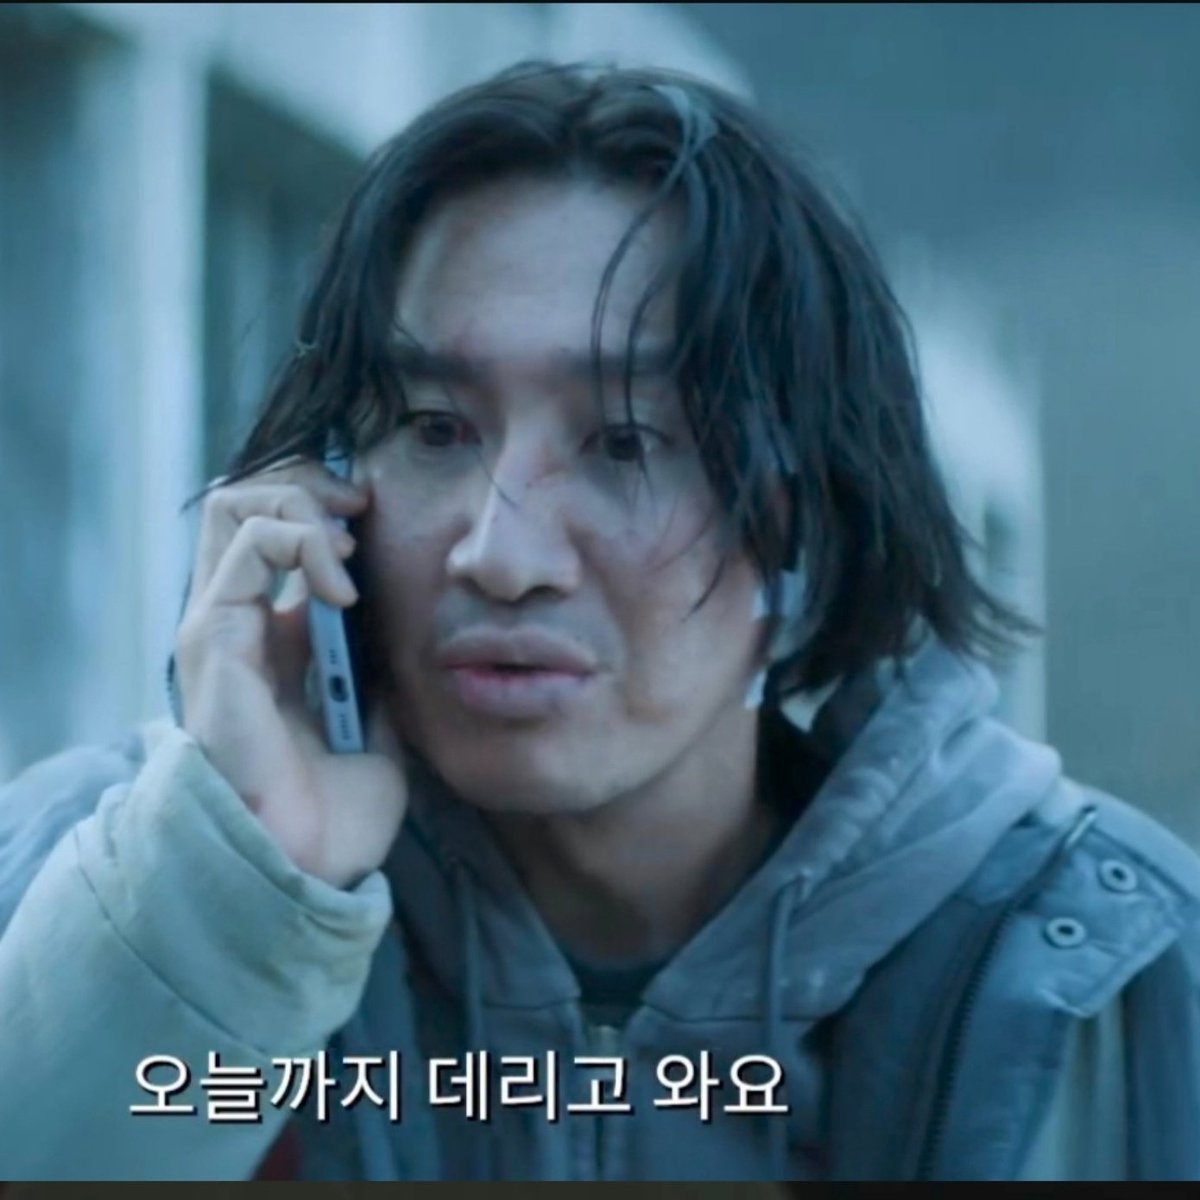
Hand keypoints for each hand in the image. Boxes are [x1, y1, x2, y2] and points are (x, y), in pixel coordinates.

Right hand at [174, 459, 407, 887]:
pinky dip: (303, 543)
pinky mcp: (214, 637)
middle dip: (308, 486)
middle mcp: (237, 621)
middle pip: (245, 502)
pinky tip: (343, 590)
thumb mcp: (377, 712)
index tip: (376, 517)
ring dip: (307, 506)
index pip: (275, 531)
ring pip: (238, 504)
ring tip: (350, 546)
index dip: (324, 509)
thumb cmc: (340, 803)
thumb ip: (375, 660)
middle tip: (359, 510)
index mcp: (272, 636)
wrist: (311, 861)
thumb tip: (402, 614)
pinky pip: (251, 546)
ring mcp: (220, 626)